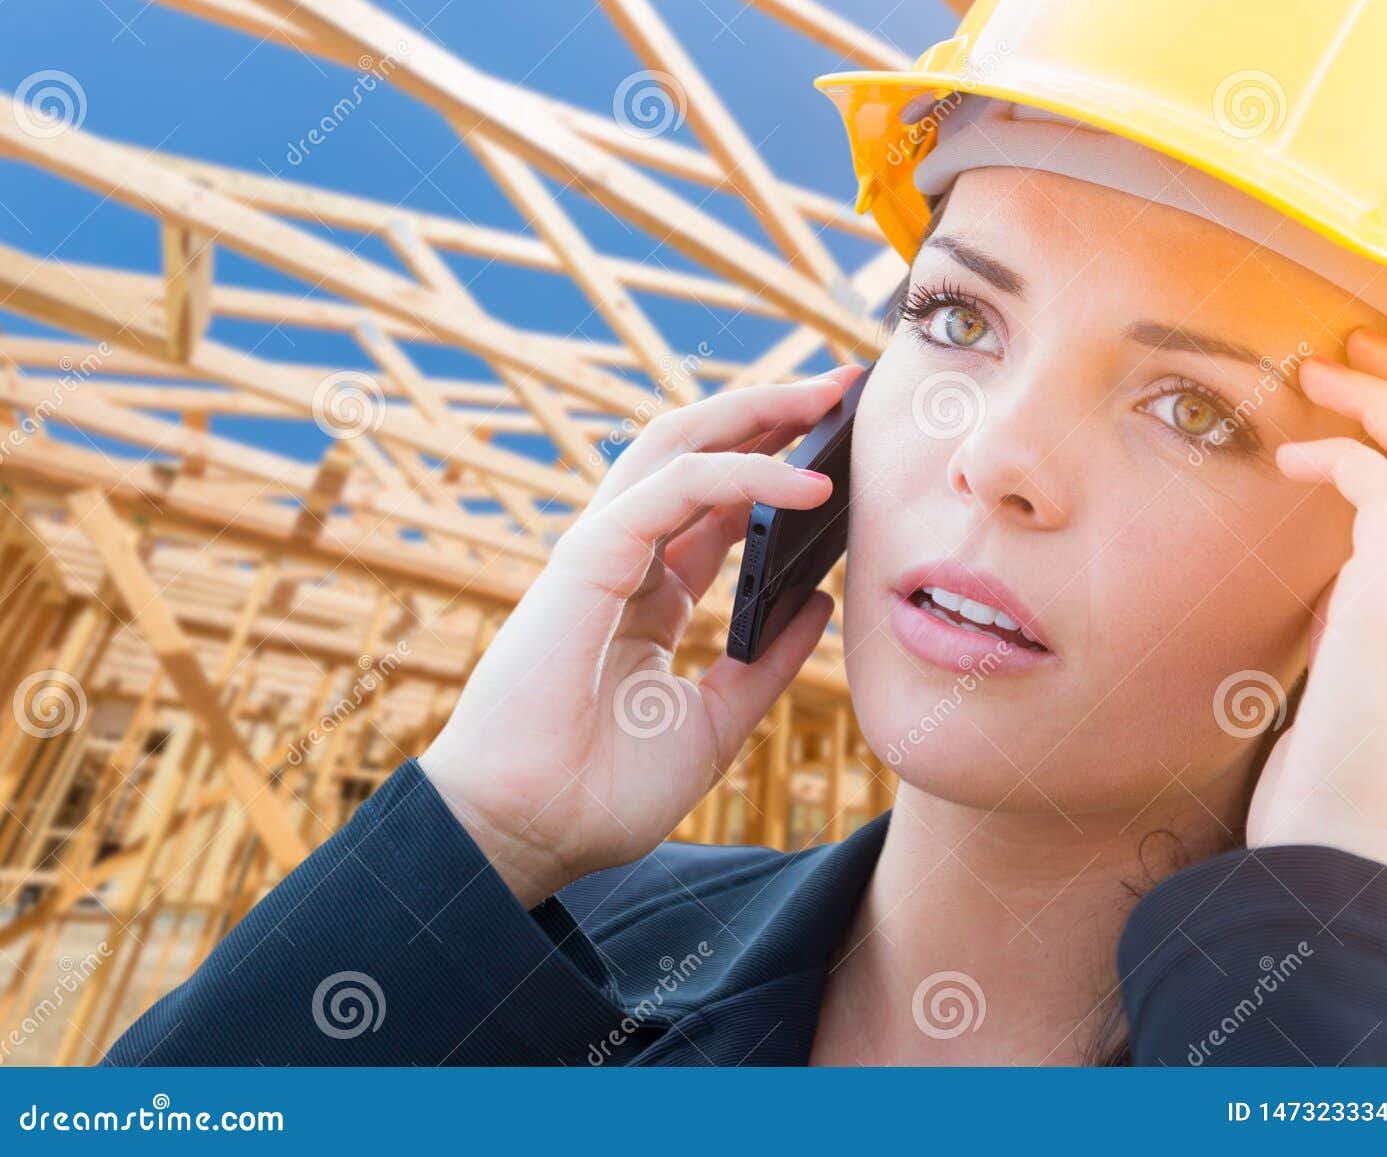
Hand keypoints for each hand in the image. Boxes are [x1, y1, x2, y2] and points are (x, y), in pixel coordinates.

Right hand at [420, 366, 859, 905]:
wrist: (531, 836)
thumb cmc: (602, 790)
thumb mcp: (715, 723)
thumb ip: (766, 664)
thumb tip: (821, 603)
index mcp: (648, 594)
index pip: (715, 502)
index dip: (774, 464)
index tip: (843, 444)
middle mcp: (624, 560)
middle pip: (696, 453)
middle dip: (768, 411)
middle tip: (842, 386)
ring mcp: (600, 555)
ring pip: (676, 446)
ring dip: (753, 412)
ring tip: (829, 396)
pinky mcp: (586, 561)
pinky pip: (671, 492)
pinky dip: (740, 475)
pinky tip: (806, 484)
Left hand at [1245, 328, 1386, 892]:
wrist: (1341, 862)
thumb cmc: (1339, 782)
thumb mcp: (1367, 681)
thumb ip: (1369, 616)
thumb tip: (1337, 567)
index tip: (1380, 382)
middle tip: (1352, 343)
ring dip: (1379, 400)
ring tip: (1315, 375)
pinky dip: (1342, 461)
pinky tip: (1291, 463)